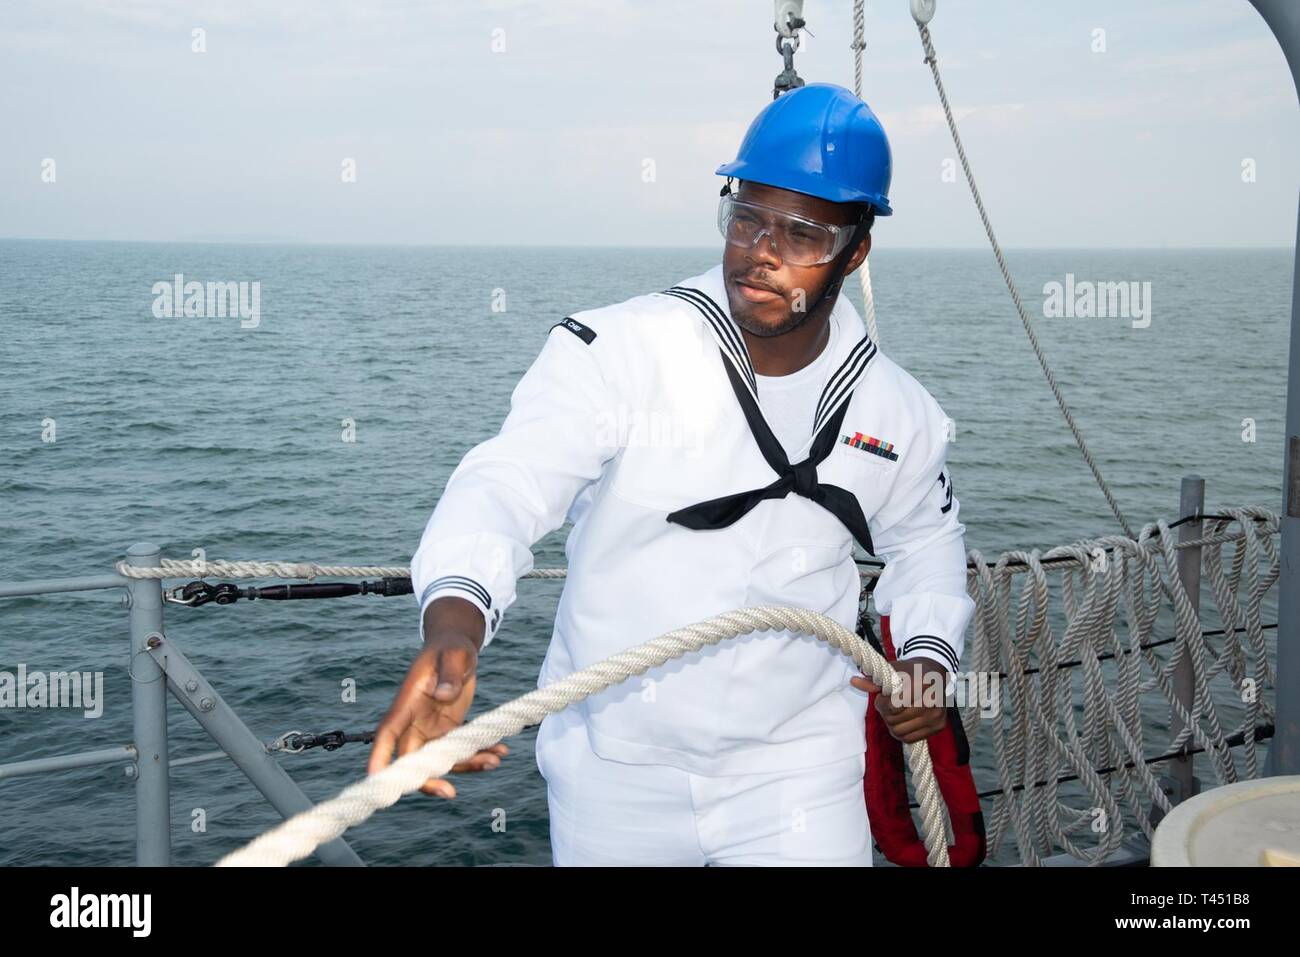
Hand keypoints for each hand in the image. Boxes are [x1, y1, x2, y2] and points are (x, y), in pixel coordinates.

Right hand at [367, 600, 507, 797]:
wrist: (458, 648)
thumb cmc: (451, 647)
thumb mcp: (454, 654)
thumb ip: (449, 673)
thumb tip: (444, 694)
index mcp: (407, 702)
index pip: (387, 733)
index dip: (379, 759)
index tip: (378, 782)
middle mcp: (414, 721)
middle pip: (412, 759)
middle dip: (428, 779)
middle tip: (451, 793)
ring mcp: (430, 728)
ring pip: (441, 759)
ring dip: (466, 766)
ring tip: (495, 760)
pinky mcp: (448, 730)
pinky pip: (460, 750)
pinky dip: (478, 754)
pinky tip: (500, 751)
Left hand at [851, 657, 949, 743]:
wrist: (935, 673)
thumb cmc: (910, 671)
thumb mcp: (892, 670)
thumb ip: (873, 680)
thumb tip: (853, 681)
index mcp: (921, 685)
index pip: (893, 707)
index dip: (882, 703)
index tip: (883, 696)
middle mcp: (932, 702)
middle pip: (894, 721)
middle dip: (885, 714)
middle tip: (887, 704)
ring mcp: (937, 715)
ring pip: (901, 732)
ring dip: (892, 724)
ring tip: (894, 712)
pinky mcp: (939, 726)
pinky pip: (911, 739)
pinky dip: (902, 732)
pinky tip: (902, 720)